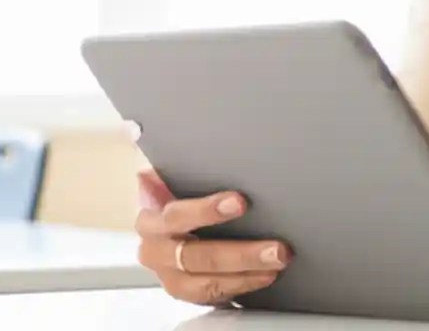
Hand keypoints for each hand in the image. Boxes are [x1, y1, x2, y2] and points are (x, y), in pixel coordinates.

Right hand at [135, 169, 291, 305]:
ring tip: (277, 260)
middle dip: (241, 252)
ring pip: (207, 280)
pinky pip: (213, 294)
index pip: (176, 215)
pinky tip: (265, 275)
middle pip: (196, 255)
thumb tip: (157, 134)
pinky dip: (242, 285)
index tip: (240, 202)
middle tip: (276, 247)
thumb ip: (178, 164)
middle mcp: (155, 250)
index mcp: (151, 218)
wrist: (165, 228)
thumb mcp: (175, 179)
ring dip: (247, 271)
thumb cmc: (178, 198)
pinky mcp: (184, 292)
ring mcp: (169, 275)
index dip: (207, 210)